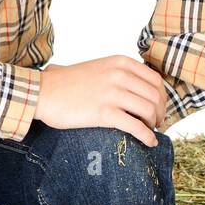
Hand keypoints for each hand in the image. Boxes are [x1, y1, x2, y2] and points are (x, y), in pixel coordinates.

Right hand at [33, 56, 166, 145]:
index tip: (159, 109)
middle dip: (160, 113)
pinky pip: (136, 127)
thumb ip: (119, 73)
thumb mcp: (98, 68)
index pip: (155, 80)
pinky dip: (147, 137)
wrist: (43, 92)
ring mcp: (112, 93)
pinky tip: (149, 142)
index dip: (162, 97)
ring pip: (149, 111)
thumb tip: (139, 90)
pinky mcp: (104, 113)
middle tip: (157, 124)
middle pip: (155, 96)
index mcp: (120, 62)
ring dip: (154, 125)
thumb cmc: (66, 83)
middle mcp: (119, 75)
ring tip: (150, 132)